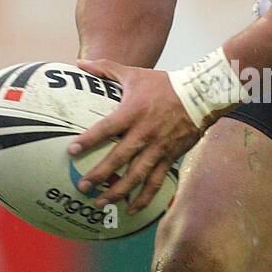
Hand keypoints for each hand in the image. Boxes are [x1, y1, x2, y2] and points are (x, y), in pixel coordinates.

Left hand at [68, 59, 200, 212]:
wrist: (200, 95)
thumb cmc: (164, 84)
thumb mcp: (134, 73)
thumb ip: (105, 68)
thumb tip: (79, 62)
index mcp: (132, 113)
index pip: (106, 129)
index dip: (88, 140)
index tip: (71, 151)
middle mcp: (144, 133)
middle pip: (119, 159)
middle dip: (99, 175)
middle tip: (82, 186)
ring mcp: (158, 148)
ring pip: (137, 175)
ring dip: (118, 191)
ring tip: (101, 203)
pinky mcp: (170, 157)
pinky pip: (156, 181)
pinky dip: (144, 197)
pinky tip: (130, 208)